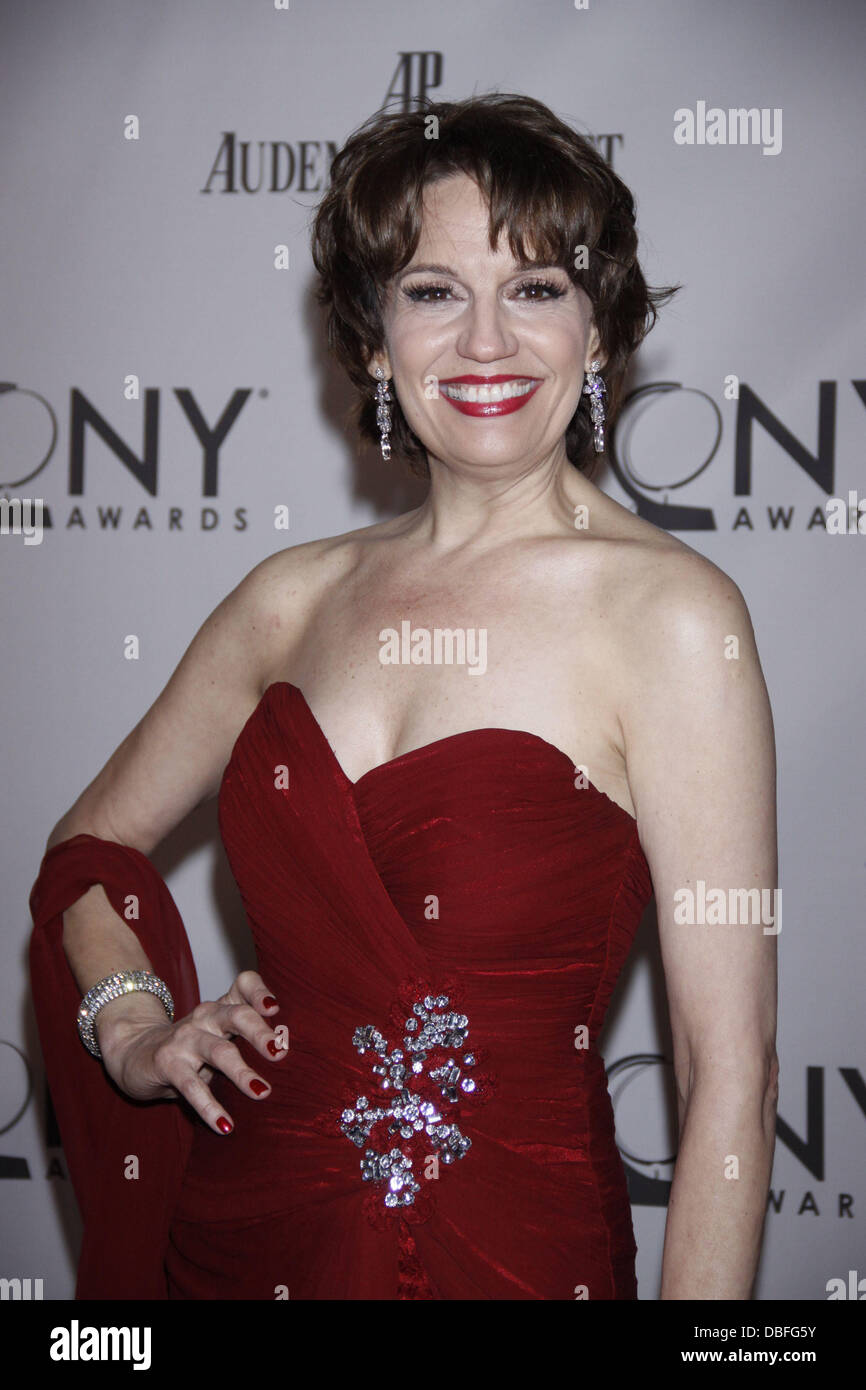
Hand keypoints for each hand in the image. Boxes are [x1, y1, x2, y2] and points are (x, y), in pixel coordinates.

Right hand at [98, 970, 285, 1133]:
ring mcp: (186, 1038)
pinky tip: (225, 1126)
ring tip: (263, 1093)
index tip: (276, 1008)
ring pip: (218, 1051)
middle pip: (237, 1015)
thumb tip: (291, 1054)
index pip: (243, 984)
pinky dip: (210, 1107)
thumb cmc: (191, 1045)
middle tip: (280, 1053)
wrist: (134, 1052)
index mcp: (223, 1006)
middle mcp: (206, 1016)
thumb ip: (249, 1034)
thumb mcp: (219, 1034)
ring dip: (241, 1073)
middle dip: (260, 1032)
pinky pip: (191, 1086)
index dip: (260, 992)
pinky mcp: (167, 1063)